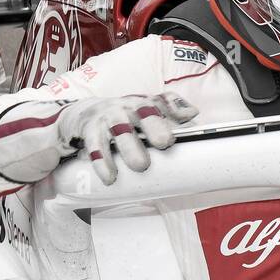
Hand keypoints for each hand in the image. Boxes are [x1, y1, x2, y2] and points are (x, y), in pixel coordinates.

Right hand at [57, 93, 198, 184]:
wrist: (86, 113)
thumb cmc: (126, 116)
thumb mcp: (148, 109)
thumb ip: (172, 110)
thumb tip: (193, 113)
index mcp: (145, 104)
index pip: (161, 103)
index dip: (172, 112)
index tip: (180, 129)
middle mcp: (127, 108)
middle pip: (141, 114)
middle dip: (154, 127)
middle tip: (164, 142)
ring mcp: (108, 118)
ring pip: (119, 130)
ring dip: (129, 148)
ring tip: (140, 166)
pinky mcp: (90, 130)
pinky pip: (95, 145)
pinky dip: (102, 162)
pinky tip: (110, 177)